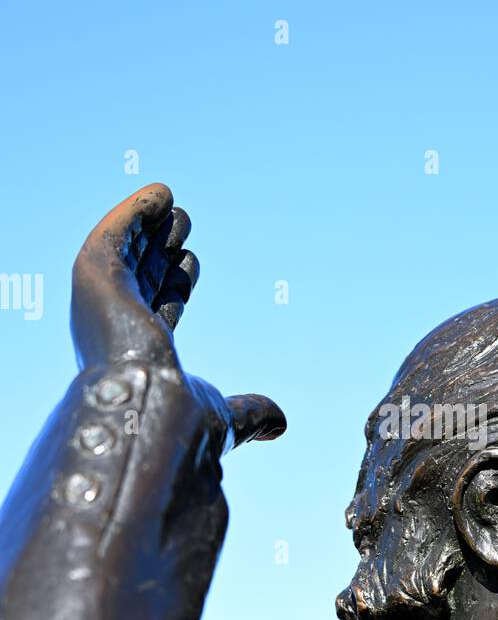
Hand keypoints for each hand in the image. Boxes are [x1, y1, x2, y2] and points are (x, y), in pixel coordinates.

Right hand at [71, 183, 285, 450]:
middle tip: (183, 224)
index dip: (173, 285)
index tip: (191, 261)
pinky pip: (110, 237)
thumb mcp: (225, 414)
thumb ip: (251, 413)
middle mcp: (113, 331)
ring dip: (145, 229)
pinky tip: (158, 195)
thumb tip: (281, 424)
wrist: (152, 410)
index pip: (155, 311)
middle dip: (158, 251)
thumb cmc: (180, 420)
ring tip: (172, 202)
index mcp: (137, 357)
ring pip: (123, 255)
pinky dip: (131, 214)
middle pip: (138, 279)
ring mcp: (101, 305)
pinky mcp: (94, 280)